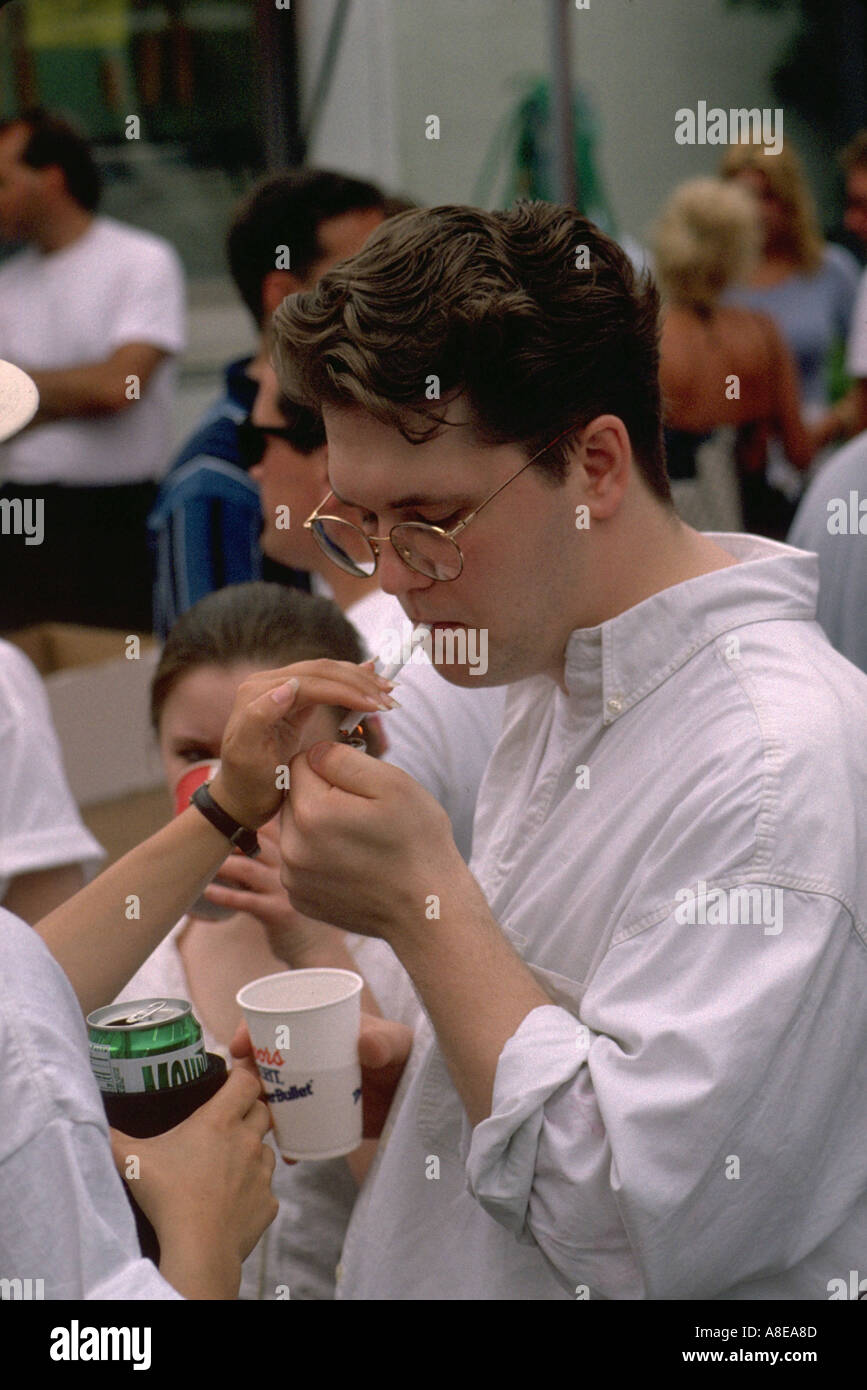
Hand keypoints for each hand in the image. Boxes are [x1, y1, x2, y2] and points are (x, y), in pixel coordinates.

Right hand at [109, 1068, 277, 1298]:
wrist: (198, 1248)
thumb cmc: (167, 1197)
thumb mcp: (132, 1160)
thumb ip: (113, 1137)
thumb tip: (93, 1122)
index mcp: (220, 1121)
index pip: (247, 1081)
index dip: (242, 1077)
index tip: (230, 1083)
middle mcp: (248, 1141)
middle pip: (262, 1111)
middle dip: (249, 1112)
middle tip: (226, 1124)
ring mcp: (262, 1172)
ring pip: (267, 1149)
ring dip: (252, 1151)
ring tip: (227, 1165)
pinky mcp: (268, 1203)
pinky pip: (266, 1188)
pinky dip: (253, 1190)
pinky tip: (232, 1200)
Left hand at [201, 817, 345, 965]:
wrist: (315, 945)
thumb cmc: (286, 904)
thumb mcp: (277, 873)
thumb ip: (256, 854)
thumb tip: (218, 836)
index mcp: (291, 848)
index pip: (265, 822)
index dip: (239, 813)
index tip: (212, 810)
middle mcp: (291, 863)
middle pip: (255, 838)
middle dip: (224, 833)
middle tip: (196, 832)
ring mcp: (286, 888)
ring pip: (247, 868)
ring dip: (219, 864)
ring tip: (195, 862)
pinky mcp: (279, 913)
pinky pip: (247, 901)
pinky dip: (224, 895)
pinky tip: (206, 892)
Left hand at [211, 659, 395, 830]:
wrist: (243, 796)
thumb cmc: (247, 782)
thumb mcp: (247, 755)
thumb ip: (259, 717)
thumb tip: (287, 686)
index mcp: (257, 693)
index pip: (310, 682)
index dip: (345, 690)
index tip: (375, 704)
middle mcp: (269, 683)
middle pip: (322, 671)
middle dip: (359, 682)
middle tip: (389, 698)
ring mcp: (283, 688)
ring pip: (329, 672)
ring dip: (360, 680)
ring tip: (389, 691)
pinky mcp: (296, 698)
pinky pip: (328, 682)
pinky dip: (352, 682)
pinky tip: (373, 681)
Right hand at [229, 1014, 413, 1149]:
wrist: (419, 1097)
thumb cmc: (406, 1056)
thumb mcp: (396, 1044)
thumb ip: (384, 1042)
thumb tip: (365, 1045)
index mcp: (318, 1026)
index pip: (274, 1021)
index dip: (251, 1031)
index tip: (240, 1048)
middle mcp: (307, 1056)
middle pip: (265, 1061)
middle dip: (248, 1077)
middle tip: (249, 1096)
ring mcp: (311, 1086)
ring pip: (274, 1095)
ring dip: (262, 1109)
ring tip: (267, 1126)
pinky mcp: (320, 1114)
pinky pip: (294, 1126)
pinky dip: (287, 1138)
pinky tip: (289, 1151)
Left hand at [279, 740, 460, 939]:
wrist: (428, 909)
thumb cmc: (417, 842)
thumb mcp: (393, 783)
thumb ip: (343, 758)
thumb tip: (313, 753)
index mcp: (311, 812)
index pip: (300, 763)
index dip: (332, 767)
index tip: (360, 788)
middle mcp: (292, 848)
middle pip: (294, 797)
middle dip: (323, 797)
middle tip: (364, 816)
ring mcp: (293, 878)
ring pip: (295, 829)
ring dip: (319, 827)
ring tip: (360, 842)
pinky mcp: (300, 899)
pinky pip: (300, 861)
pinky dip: (320, 858)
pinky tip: (353, 865)